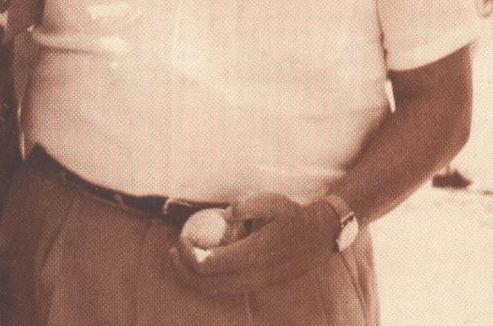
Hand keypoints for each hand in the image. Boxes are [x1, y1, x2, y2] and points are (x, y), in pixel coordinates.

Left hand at [169, 192, 339, 294]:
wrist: (320, 236)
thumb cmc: (294, 215)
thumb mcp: (273, 202)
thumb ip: (248, 205)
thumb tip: (225, 214)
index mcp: (254, 254)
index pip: (209, 263)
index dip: (188, 254)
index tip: (181, 238)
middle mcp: (254, 274)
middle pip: (208, 283)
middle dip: (184, 269)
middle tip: (172, 252)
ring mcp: (257, 282)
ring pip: (217, 290)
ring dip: (195, 278)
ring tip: (182, 261)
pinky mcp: (259, 284)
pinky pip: (228, 288)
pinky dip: (210, 281)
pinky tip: (204, 267)